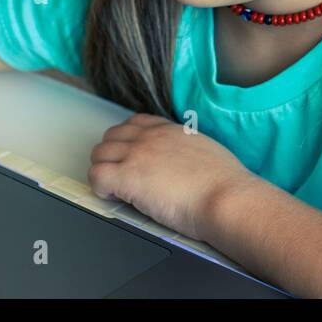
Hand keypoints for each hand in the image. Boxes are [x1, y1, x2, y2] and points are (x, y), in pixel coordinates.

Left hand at [87, 113, 255, 240]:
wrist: (226, 198)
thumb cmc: (224, 183)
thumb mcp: (204, 149)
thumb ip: (184, 147)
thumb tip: (180, 161)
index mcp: (168, 129)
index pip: (134, 123)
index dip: (128, 142)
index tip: (133, 158)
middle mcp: (149, 137)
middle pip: (110, 137)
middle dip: (113, 157)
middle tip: (123, 177)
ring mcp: (136, 155)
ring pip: (98, 155)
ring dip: (105, 171)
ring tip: (119, 189)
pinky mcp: (128, 178)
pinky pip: (96, 176)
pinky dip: (101, 188)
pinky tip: (116, 197)